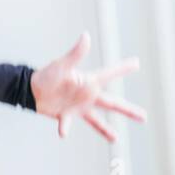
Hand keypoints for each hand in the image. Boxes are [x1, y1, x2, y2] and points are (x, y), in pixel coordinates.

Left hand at [30, 31, 145, 141]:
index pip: (110, 74)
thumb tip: (86, 36)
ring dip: (106, 129)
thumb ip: (76, 53)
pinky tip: (62, 134)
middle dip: (128, 110)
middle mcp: (87, 95)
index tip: (137, 63)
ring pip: (97, 120)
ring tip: (116, 139)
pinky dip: (65, 128)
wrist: (30, 89)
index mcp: (88, 82)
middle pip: (113, 103)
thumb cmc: (46, 75)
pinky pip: (67, 124)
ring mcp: (78, 107)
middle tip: (144, 117)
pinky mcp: (66, 115)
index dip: (123, 68)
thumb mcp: (62, 65)